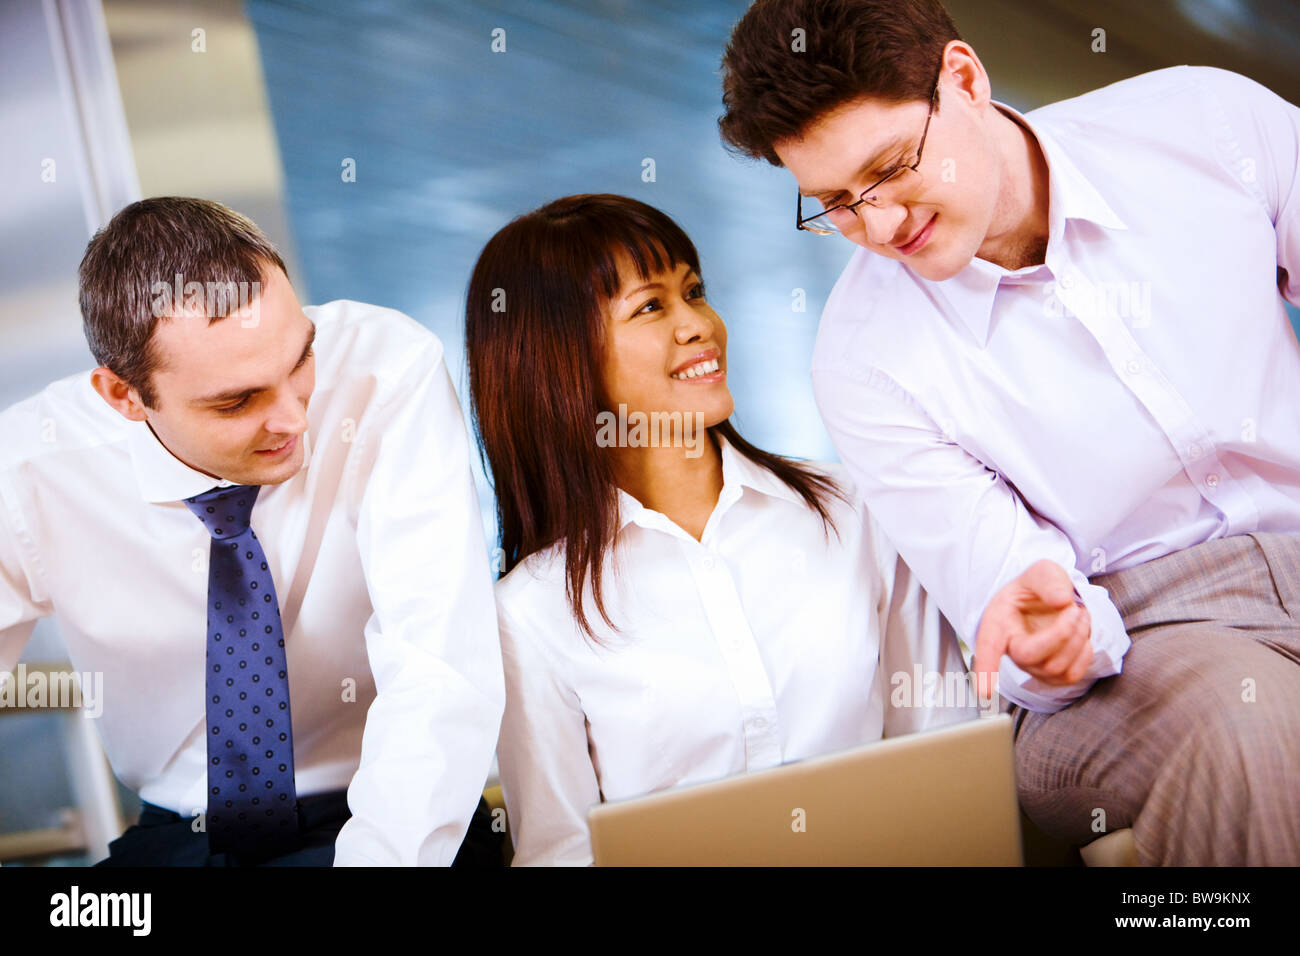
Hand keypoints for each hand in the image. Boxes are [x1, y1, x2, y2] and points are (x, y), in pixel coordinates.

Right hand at [973, 559, 1092, 699]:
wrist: (1052, 602)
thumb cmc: (1038, 590)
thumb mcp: (1041, 572)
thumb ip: (1049, 580)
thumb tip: (1061, 602)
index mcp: (998, 623)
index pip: (989, 647)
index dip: (985, 669)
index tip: (983, 691)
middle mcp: (1012, 649)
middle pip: (1031, 656)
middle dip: (1061, 632)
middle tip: (1074, 608)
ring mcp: (1032, 667)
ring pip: (1056, 667)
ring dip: (1077, 638)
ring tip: (1079, 614)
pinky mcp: (1054, 676)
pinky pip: (1072, 675)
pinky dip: (1084, 653)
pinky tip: (1081, 635)